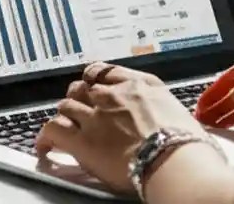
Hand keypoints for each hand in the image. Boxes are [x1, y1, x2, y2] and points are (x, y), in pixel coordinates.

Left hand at [35, 62, 217, 192]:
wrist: (175, 160)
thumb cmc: (188, 144)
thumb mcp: (183, 114)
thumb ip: (166, 113)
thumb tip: (170, 123)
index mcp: (142, 85)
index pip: (107, 72)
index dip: (96, 80)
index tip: (94, 86)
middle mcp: (115, 95)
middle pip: (83, 88)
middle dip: (79, 98)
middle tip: (80, 111)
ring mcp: (96, 116)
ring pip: (66, 106)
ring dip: (65, 117)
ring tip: (65, 129)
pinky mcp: (82, 140)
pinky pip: (53, 130)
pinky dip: (46, 138)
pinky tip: (45, 147)